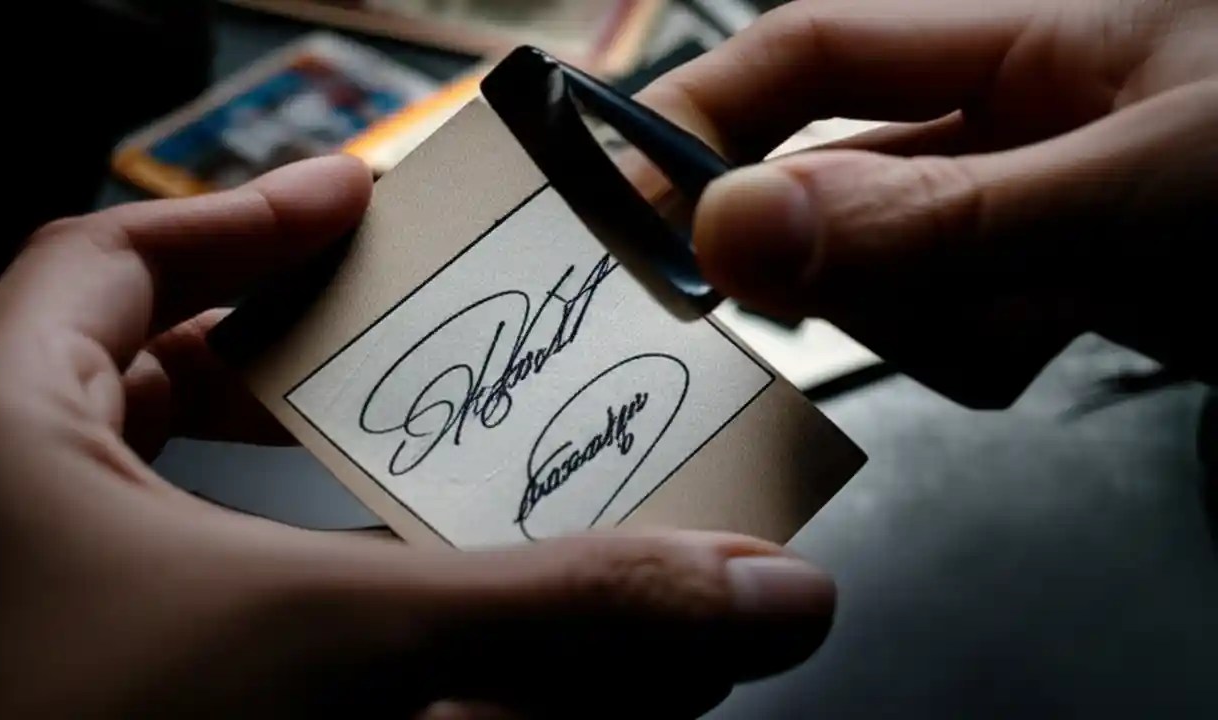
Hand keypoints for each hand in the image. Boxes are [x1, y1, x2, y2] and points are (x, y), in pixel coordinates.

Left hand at [0, 156, 835, 718]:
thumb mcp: (337, 650)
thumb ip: (553, 613)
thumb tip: (762, 592)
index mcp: (2, 445)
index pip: (108, 263)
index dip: (244, 218)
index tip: (360, 203)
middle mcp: (20, 535)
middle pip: (161, 389)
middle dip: (300, 372)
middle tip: (395, 344)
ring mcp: (72, 638)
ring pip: (221, 544)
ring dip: (363, 527)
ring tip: (469, 496)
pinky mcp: (134, 708)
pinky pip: (262, 649)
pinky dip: (381, 648)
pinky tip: (500, 677)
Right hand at [640, 0, 1216, 405]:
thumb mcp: (1124, 197)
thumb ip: (931, 219)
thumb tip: (734, 229)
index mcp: (1014, 33)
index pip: (806, 55)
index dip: (701, 120)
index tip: (628, 214)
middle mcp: (989, 111)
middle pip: (827, 185)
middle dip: (848, 263)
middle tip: (914, 292)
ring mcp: (1001, 204)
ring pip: (876, 276)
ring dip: (938, 320)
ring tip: (1060, 307)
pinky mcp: (1019, 279)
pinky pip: (934, 332)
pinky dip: (979, 353)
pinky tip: (1064, 332)